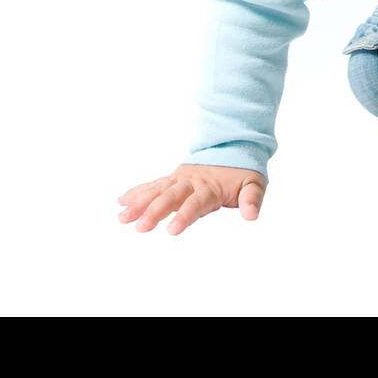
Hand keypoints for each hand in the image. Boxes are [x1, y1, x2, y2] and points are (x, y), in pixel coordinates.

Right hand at [118, 163, 266, 234]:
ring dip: (139, 203)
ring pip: (156, 190)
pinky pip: (153, 185)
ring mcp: (180, 179)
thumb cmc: (244, 171)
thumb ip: (252, 200)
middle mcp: (191, 182)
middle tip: (139, 227)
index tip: (170, 230)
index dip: (183, 216)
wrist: (235, 146)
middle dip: (154, 212)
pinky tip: (122, 201)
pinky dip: (138, 192)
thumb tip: (251, 216)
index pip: (195, 204)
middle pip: (170, 197)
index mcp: (210, 187)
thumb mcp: (255, 184)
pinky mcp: (173, 178)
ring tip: (122, 217)